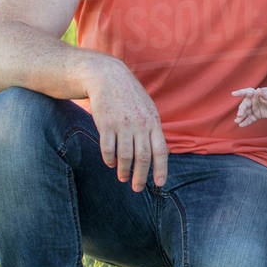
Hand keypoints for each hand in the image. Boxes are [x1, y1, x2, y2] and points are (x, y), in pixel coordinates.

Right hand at [83, 59, 167, 191]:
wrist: (108, 77)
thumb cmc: (130, 97)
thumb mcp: (148, 109)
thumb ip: (153, 130)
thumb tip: (160, 154)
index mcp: (153, 122)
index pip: (160, 151)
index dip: (161, 169)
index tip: (159, 184)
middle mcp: (140, 124)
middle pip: (143, 157)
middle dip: (141, 176)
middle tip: (137, 189)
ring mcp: (123, 124)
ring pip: (125, 156)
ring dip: (124, 171)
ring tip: (123, 178)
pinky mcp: (106, 124)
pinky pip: (108, 148)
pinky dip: (109, 160)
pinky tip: (110, 164)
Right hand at [231, 87, 266, 126]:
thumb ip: (264, 94)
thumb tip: (258, 90)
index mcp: (255, 94)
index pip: (246, 93)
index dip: (239, 93)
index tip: (233, 94)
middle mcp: (252, 101)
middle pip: (244, 105)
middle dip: (241, 110)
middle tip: (239, 115)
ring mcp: (253, 108)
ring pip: (245, 113)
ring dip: (241, 117)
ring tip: (237, 121)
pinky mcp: (256, 115)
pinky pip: (250, 119)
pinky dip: (245, 122)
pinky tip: (241, 125)